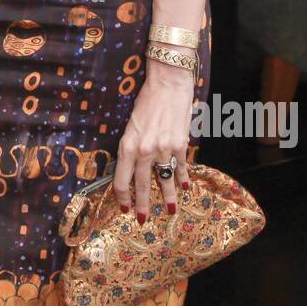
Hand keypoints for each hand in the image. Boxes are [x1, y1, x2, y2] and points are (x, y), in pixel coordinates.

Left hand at [112, 57, 194, 223]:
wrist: (168, 85)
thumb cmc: (145, 102)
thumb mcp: (130, 125)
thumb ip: (130, 147)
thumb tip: (131, 169)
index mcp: (127, 145)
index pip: (121, 179)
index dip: (122, 196)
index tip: (124, 207)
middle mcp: (144, 150)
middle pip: (142, 185)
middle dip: (143, 205)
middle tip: (143, 220)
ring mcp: (164, 149)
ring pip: (164, 180)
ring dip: (168, 197)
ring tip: (170, 210)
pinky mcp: (181, 145)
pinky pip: (181, 167)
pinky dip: (183, 178)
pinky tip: (185, 187)